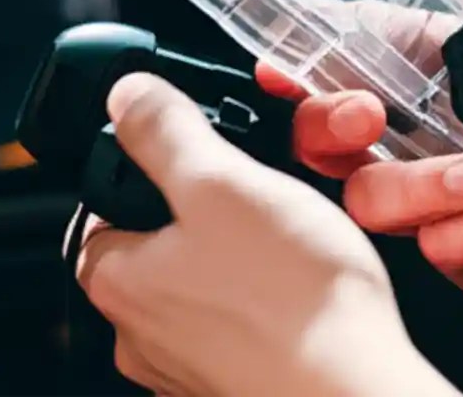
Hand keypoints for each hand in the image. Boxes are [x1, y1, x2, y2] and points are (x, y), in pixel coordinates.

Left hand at [69, 73, 458, 396]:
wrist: (356, 395)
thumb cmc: (292, 302)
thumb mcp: (222, 182)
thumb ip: (165, 132)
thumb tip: (125, 96)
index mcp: (118, 281)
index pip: (106, 206)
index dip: (153, 170)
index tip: (199, 160)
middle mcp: (142, 336)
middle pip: (162, 247)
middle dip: (210, 216)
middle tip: (260, 198)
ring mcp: (190, 370)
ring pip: (208, 288)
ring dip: (245, 262)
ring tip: (293, 245)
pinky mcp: (238, 386)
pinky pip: (246, 329)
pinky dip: (271, 308)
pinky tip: (307, 295)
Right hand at [257, 0, 462, 314]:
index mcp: (458, 74)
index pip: (362, 58)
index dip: (313, 55)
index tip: (285, 54)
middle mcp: (443, 137)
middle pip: (338, 134)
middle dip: (331, 123)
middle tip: (365, 114)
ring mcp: (454, 201)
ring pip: (372, 196)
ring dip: (419, 184)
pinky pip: (438, 248)